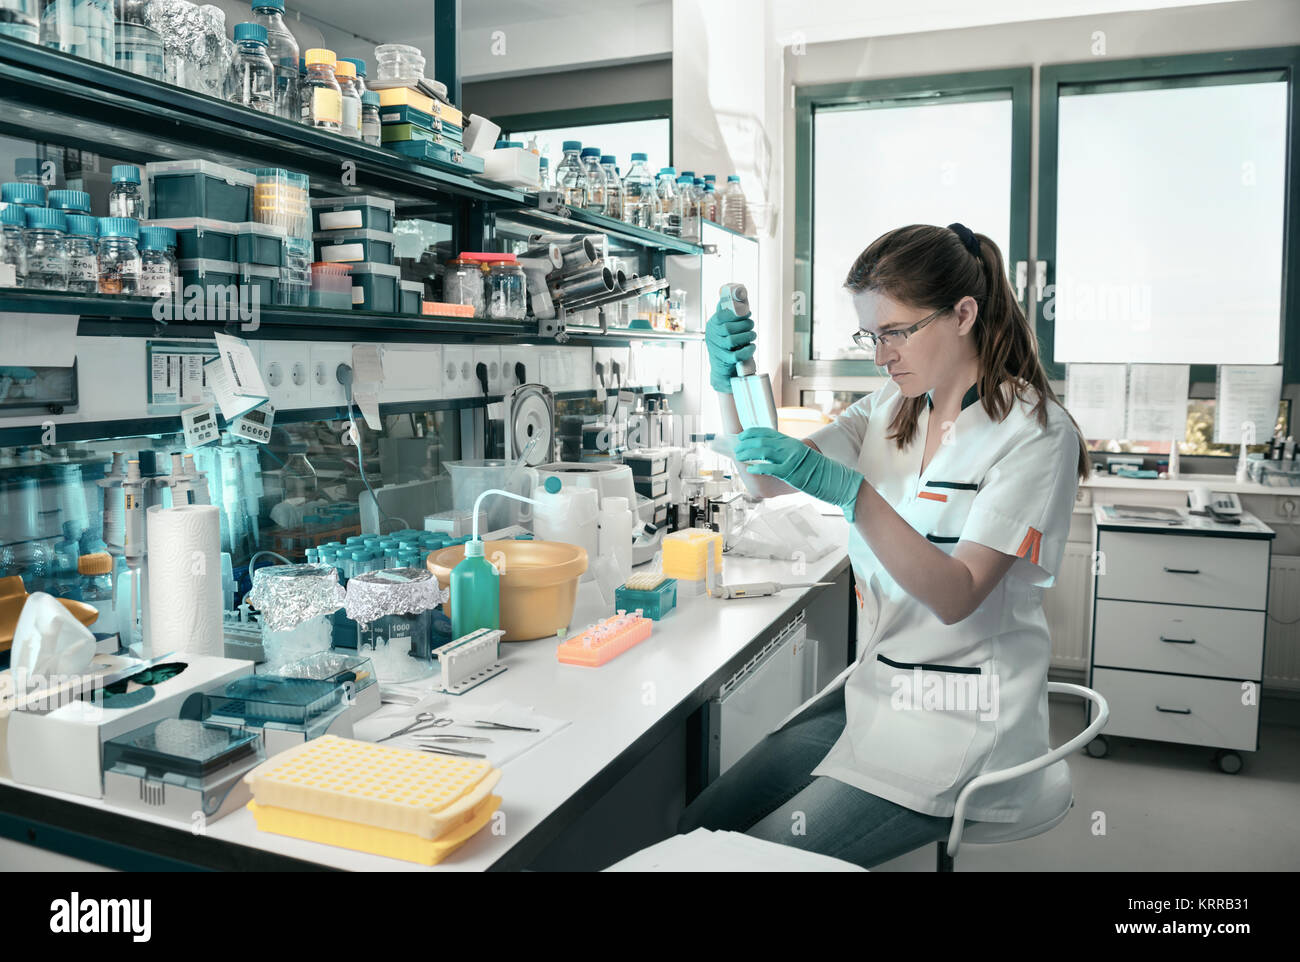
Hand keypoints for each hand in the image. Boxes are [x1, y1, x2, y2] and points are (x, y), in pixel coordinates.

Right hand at [705, 298, 755, 392]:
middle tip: (752, 325)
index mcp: (712, 325)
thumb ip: (727, 313)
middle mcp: (712, 336)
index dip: (736, 313)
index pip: (721, 315)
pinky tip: (752, 347)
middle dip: (744, 325)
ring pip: (732, 340)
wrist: (722, 370)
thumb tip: (731, 293)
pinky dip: (747, 350)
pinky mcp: (723, 360)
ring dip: (747, 336)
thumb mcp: (724, 327)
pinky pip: (736, 355)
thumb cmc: (726, 346)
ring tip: (753, 335)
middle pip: (728, 328)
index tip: (747, 313)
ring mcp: (716, 349)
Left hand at [734, 428, 865, 521]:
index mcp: (791, 442)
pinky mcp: (791, 472)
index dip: (751, 432)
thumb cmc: (816, 470)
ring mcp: (790, 459)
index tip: (741, 435)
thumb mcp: (799, 455)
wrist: (833, 479)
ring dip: (748, 453)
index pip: (767, 432)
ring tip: (739, 457)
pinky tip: (750, 469)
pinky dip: (758, 468)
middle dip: (745, 444)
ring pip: (763, 451)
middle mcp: (790, 447)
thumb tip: (767, 454)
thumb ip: (785, 452)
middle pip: (762, 441)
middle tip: (736, 449)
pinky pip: (770, 468)